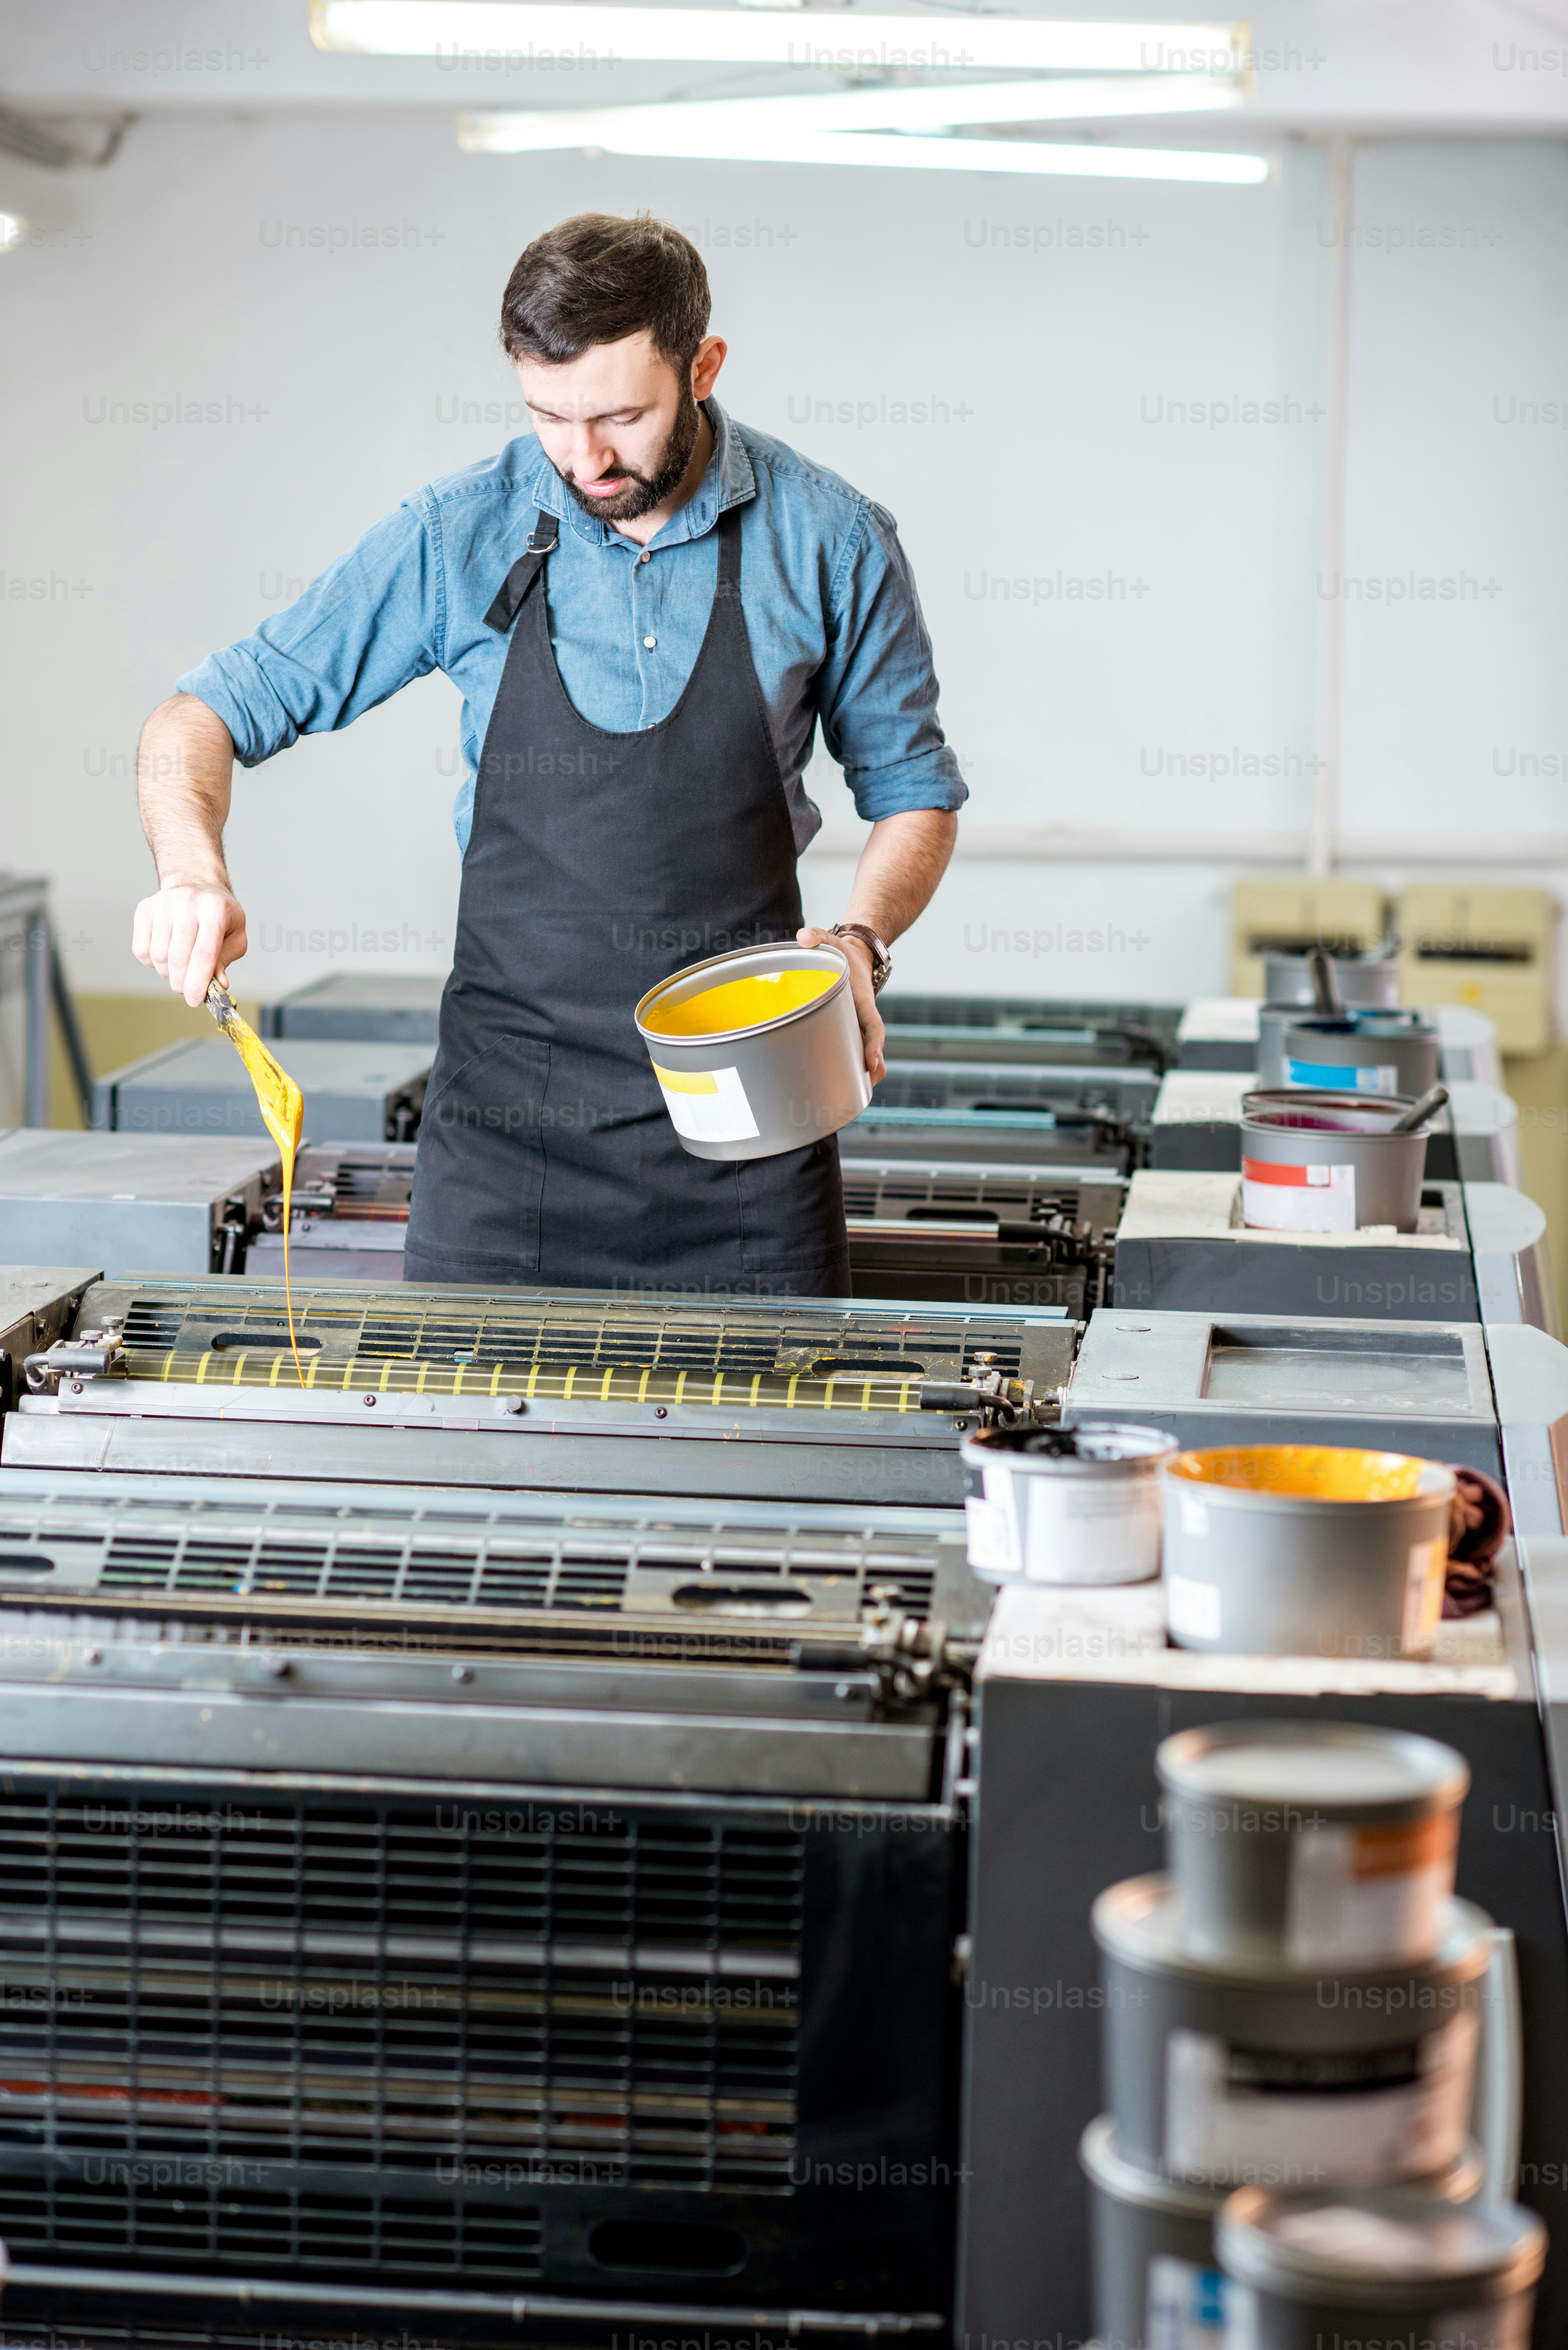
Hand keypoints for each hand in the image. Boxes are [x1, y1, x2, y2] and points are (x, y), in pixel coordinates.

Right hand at [132, 883, 247, 1006]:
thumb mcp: (234, 934)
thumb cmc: (218, 913)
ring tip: (180, 968)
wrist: (196, 882)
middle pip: (178, 958)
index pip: (203, 954)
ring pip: (158, 956)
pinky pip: (141, 950)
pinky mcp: (144, 909)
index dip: (198, 983)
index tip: (194, 1000)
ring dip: (168, 973)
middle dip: (182, 983)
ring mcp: (162, 904)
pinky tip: (165, 955)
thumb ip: (226, 959)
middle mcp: (187, 903)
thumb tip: (218, 984)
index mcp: (215, 909)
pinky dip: (152, 962)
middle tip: (188, 990)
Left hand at [798, 924, 884, 1083]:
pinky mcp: (850, 1028)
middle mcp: (863, 1017)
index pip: (873, 1026)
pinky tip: (839, 1085)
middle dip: (872, 1069)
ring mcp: (858, 1025)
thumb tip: (802, 937)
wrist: (857, 956)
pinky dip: (851, 1067)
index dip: (874, 1044)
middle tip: (864, 1087)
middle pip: (873, 1048)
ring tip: (852, 1097)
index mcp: (863, 1001)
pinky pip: (854, 1049)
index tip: (872, 1062)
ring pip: (865, 1053)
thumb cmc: (843, 951)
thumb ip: (818, 935)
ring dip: (863, 1074)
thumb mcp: (832, 940)